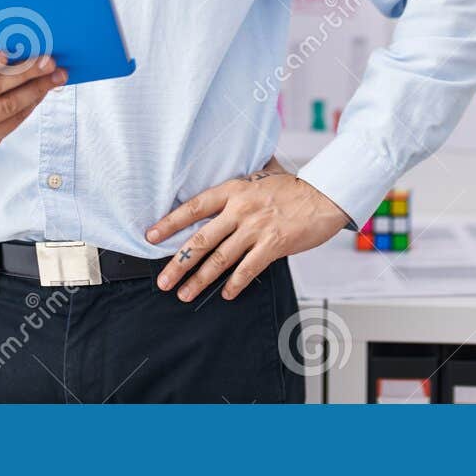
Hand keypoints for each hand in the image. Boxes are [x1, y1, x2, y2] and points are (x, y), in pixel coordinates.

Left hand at [145, 163, 349, 302]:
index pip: (194, 207)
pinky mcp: (274, 245)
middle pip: (201, 239)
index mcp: (233, 190)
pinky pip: (248, 269)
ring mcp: (256, 228)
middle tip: (163, 280)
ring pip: (220, 258)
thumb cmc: (291, 189)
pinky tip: (225, 294)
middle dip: (178, 262)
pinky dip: (234, 284)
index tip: (151, 236)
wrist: (324, 195)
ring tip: (185, 294)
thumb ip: (236, 193)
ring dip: (200, 279)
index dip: (170, 222)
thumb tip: (213, 204)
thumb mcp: (258, 182)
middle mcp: (240, 209)